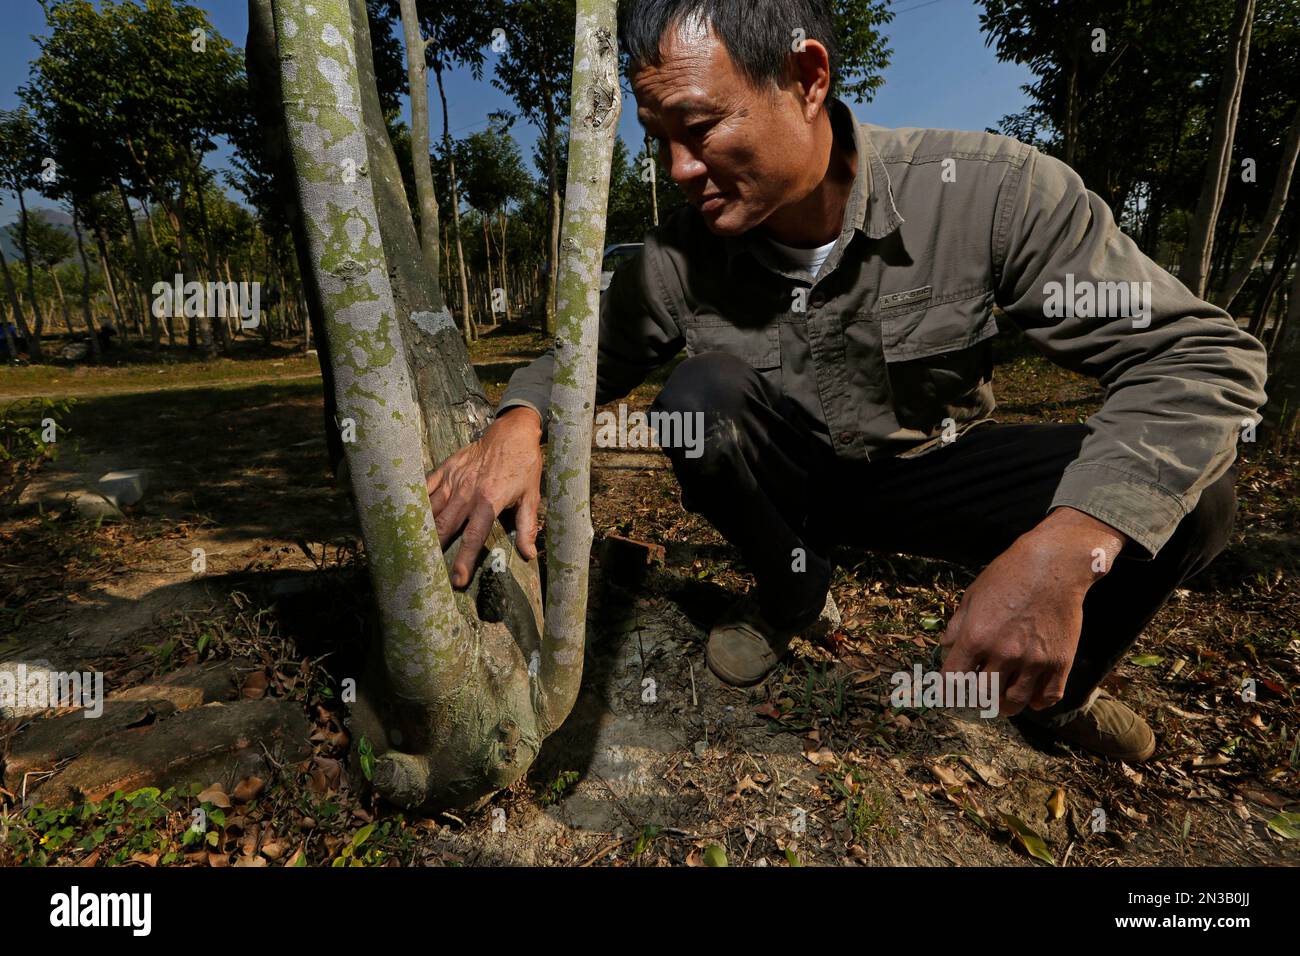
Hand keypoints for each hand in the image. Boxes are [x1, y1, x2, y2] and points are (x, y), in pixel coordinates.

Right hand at [425, 406, 543, 587]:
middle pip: (445, 526)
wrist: (512, 432)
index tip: (456, 579)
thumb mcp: (532, 496)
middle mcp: (467, 493)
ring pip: (431, 508)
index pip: (473, 537)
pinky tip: (403, 515)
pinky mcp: (445, 469)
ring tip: (408, 548)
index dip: (464, 560)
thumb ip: (527, 526)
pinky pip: (425, 486)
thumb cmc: (524, 465)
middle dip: (434, 549)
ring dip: (420, 529)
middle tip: (422, 569)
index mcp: (489, 502)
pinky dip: (414, 500)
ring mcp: (453, 480)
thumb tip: (528, 555)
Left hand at [940, 508, 1124, 715]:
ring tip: (1001, 701)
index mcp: (976, 637)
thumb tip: (947, 650)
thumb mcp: (972, 596)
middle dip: (976, 699)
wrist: (1053, 566)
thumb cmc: (1007, 576)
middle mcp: (1004, 653)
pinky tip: (1030, 695)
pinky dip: (1036, 702)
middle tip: (977, 696)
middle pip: (983, 696)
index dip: (949, 691)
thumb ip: (957, 627)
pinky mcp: (1059, 662)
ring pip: (1015, 703)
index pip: (954, 679)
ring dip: (1004, 706)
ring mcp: (1034, 660)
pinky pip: (1047, 697)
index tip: (950, 694)